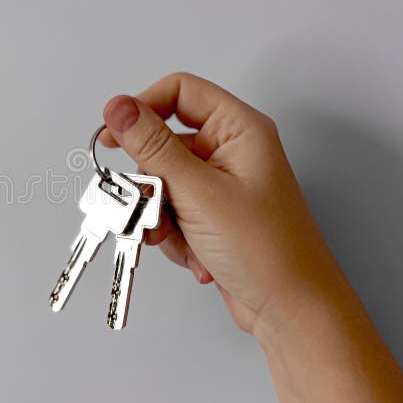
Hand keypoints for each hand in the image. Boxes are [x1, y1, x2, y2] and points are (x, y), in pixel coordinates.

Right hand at [101, 72, 354, 338]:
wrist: (290, 311)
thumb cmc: (268, 251)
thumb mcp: (198, 192)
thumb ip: (152, 146)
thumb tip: (119, 108)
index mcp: (239, 129)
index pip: (179, 92)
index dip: (142, 108)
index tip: (113, 136)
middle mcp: (230, 151)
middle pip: (163, 143)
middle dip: (151, 182)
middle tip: (152, 204)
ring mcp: (221, 185)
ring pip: (162, 182)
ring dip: (161, 215)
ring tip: (180, 238)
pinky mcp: (212, 215)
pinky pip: (171, 212)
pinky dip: (173, 235)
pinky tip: (194, 253)